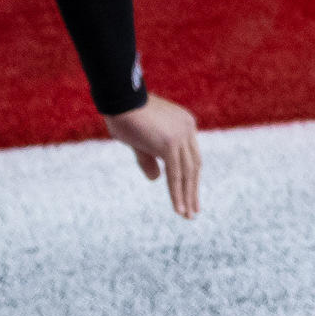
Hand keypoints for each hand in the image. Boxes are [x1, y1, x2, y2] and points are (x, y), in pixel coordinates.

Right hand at [103, 93, 201, 218]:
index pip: (191, 156)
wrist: (120, 100)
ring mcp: (181, 135)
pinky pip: (176, 174)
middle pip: (194, 165)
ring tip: (187, 215)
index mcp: (185, 124)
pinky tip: (178, 209)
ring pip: (187, 172)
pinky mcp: (170, 144)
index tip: (191, 195)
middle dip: (193, 189)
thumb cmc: (125, 116)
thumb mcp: (139, 142)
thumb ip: (150, 159)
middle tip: (193, 211)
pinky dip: (178, 193)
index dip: (190, 177)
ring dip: (187, 196)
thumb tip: (157, 179)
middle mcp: (188, 128)